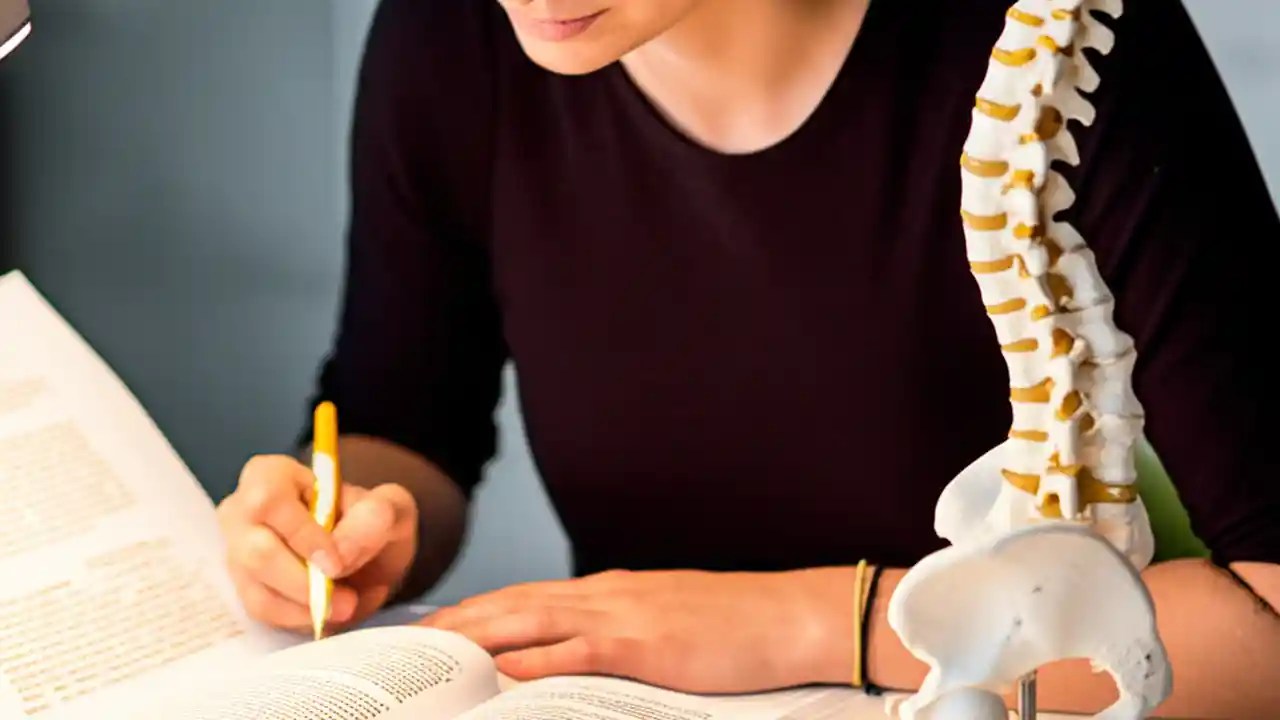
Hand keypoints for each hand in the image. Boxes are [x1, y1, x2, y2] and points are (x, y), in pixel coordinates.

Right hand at [216, 454, 418, 632]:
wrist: (367, 548)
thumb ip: (372, 519)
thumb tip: (338, 558)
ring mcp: (237, 554)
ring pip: (257, 591)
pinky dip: (302, 620)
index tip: (337, 564)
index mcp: (270, 475)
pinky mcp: (245, 589)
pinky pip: (265, 613)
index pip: (269, 502)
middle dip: (304, 584)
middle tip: (348, 601)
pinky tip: (330, 612)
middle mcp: (241, 514)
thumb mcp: (388, 506)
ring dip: (306, 609)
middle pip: (256, 554)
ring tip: (348, 608)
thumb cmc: (369, 517)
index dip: (302, 536)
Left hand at [420, 567, 853, 693]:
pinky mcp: (645, 645)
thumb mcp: (667, 625)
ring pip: (532, 620)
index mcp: (611, 592)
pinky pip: (576, 651)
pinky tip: (499, 670)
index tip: (438, 625)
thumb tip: (575, 661)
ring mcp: (624, 616)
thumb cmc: (736, 627)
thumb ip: (618, 635)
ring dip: (477, 633)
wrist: (791, 616)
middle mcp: (606, 595)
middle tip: (411, 638)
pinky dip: (533, 659)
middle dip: (460, 618)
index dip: (479, 609)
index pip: (528, 596)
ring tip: (432, 650)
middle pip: (515, 602)